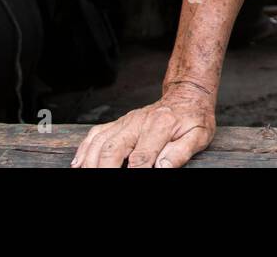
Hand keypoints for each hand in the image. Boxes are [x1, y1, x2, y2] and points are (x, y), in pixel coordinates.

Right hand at [71, 84, 215, 167]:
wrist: (186, 95)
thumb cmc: (193, 118)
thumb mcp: (198, 135)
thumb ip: (180, 152)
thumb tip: (162, 167)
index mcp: (161, 126)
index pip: (142, 157)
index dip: (136, 174)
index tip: (132, 181)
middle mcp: (138, 122)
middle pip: (113, 150)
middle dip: (105, 170)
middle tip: (101, 181)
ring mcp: (125, 121)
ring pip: (100, 143)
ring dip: (90, 163)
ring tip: (85, 174)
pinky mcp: (118, 123)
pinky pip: (95, 135)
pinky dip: (84, 150)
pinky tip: (78, 164)